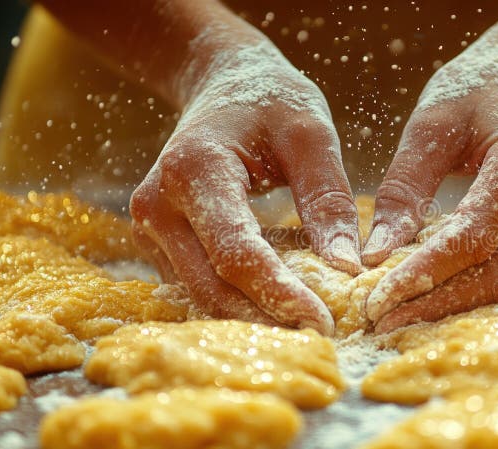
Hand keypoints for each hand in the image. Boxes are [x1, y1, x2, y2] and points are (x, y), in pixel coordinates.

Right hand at [130, 32, 360, 335]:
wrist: (223, 83)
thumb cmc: (271, 101)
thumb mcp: (310, 135)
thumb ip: (326, 198)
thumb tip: (347, 267)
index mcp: (194, 170)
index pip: (236, 252)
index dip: (279, 293)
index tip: (324, 321)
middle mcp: (158, 203)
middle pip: (211, 285)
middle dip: (267, 317)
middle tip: (323, 334)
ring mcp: (150, 225)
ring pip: (200, 292)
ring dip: (252, 315)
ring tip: (304, 324)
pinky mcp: (158, 238)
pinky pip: (196, 282)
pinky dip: (236, 298)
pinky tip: (276, 302)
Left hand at [362, 23, 497, 332]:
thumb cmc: (475, 93)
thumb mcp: (429, 127)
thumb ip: (404, 191)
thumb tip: (373, 258)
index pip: (474, 237)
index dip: (423, 275)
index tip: (377, 301)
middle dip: (438, 304)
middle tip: (384, 323)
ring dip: (460, 309)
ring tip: (405, 317)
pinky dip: (484, 295)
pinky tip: (443, 300)